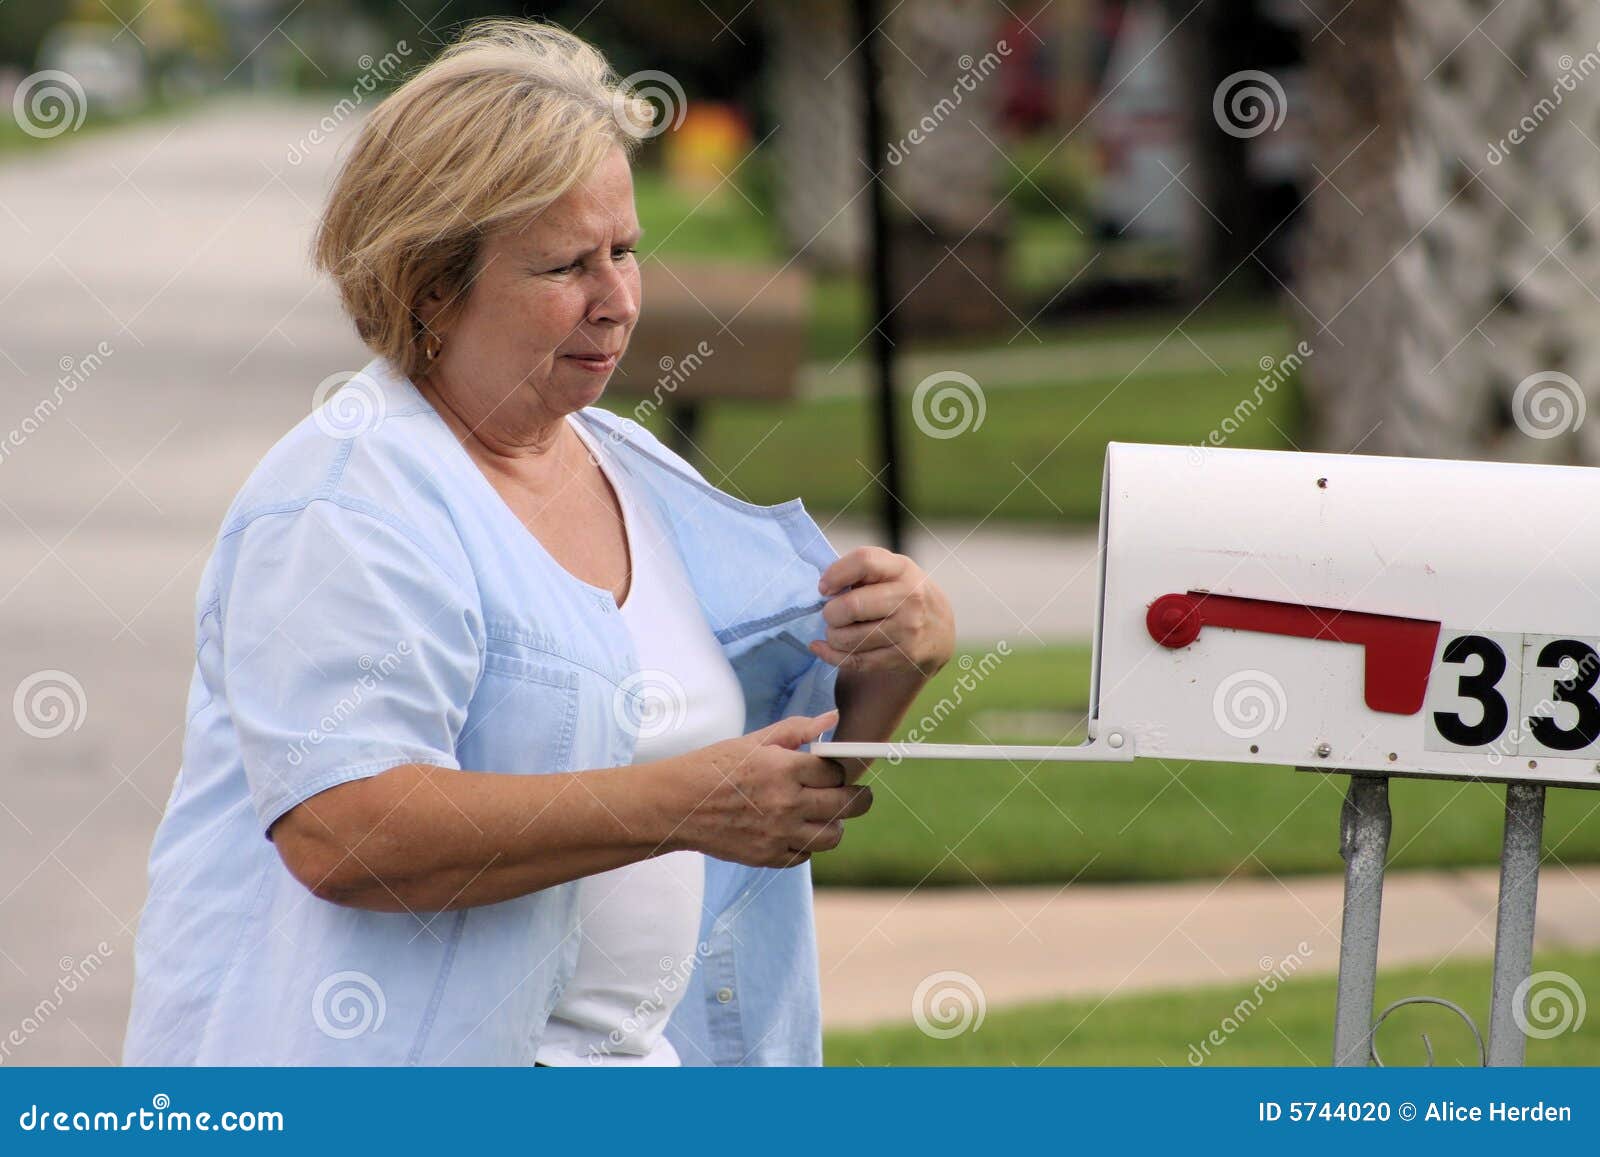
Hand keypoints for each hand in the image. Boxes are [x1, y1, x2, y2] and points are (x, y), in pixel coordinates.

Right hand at [667, 711, 872, 867]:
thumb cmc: (714, 767)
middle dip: (857, 798)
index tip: (832, 771)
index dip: (838, 770)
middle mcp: (786, 803)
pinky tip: (796, 829)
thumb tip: (832, 718)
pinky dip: (806, 843)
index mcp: (784, 769)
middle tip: (858, 795)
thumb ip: (797, 730)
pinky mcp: (768, 856)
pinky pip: (806, 855)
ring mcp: (779, 833)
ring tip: (826, 815)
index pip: (836, 772)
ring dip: (835, 824)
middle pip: (846, 805)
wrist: (677, 805)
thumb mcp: (754, 741)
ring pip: (833, 835)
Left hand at [809, 547, 954, 677]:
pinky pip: (856, 661)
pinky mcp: (904, 657)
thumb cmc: (900, 592)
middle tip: (830, 614)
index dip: (835, 574)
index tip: (823, 587)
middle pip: (852, 606)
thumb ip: (860, 570)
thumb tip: (824, 590)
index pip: (864, 562)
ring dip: (832, 636)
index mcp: (902, 569)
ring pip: (849, 638)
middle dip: (830, 613)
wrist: (938, 628)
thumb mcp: (890, 571)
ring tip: (835, 630)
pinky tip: (823, 648)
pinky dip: (832, 655)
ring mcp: (909, 630)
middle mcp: (910, 598)